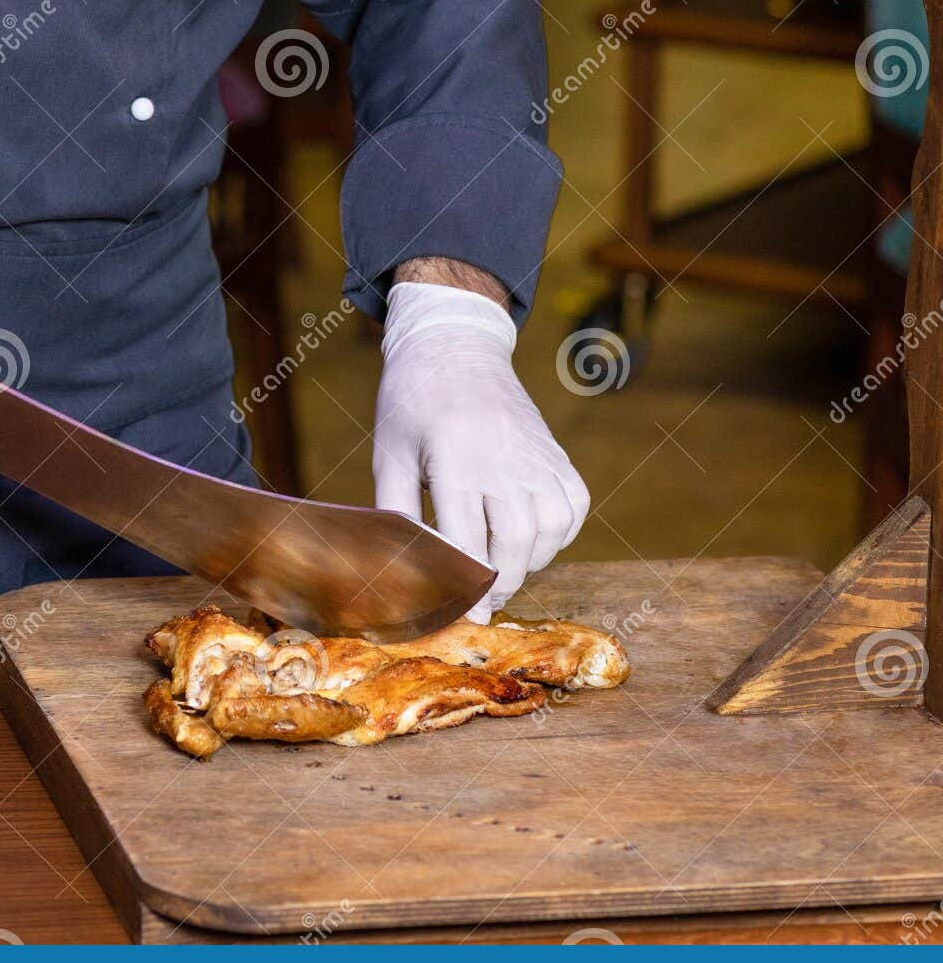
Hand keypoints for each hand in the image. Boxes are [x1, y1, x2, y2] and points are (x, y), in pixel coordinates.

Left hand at [372, 280, 588, 621]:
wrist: (455, 346)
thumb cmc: (412, 403)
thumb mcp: (389, 455)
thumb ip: (396, 514)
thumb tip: (399, 571)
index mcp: (454, 458)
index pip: (468, 542)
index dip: (467, 588)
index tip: (466, 615)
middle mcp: (502, 457)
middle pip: (515, 543)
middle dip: (500, 582)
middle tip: (483, 599)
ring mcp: (535, 454)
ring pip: (549, 530)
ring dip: (529, 561)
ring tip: (502, 568)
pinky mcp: (556, 452)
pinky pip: (572, 509)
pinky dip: (557, 535)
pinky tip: (530, 538)